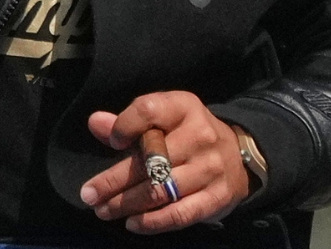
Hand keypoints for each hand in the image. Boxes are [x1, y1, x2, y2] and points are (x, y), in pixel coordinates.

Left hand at [80, 91, 250, 233]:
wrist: (240, 154)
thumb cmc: (187, 134)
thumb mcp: (162, 119)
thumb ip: (127, 122)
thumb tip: (95, 122)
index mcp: (183, 107)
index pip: (148, 110)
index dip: (125, 126)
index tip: (113, 143)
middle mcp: (200, 135)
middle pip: (149, 160)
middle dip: (113, 181)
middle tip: (89, 195)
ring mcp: (211, 168)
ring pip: (161, 190)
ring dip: (127, 204)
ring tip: (103, 211)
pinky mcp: (218, 197)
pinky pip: (181, 213)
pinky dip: (154, 222)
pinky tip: (132, 224)